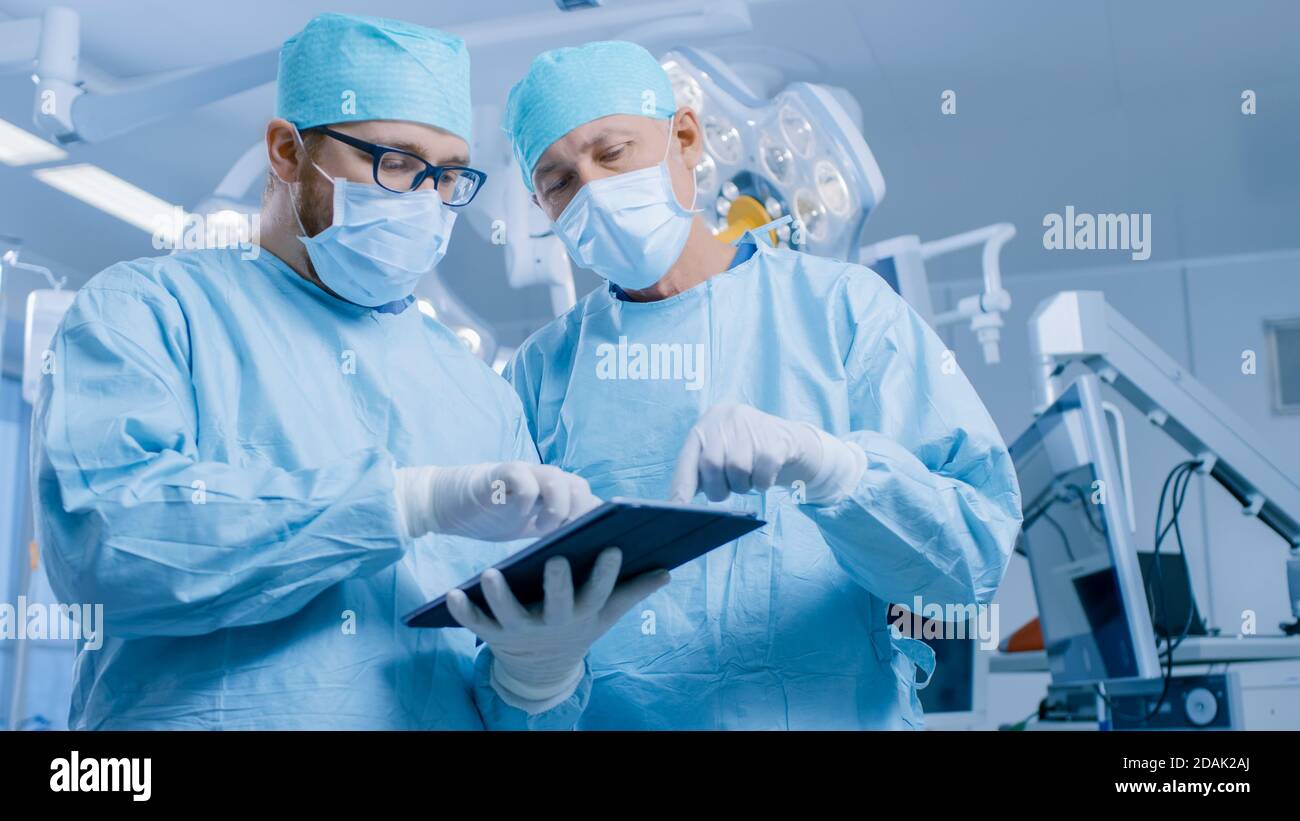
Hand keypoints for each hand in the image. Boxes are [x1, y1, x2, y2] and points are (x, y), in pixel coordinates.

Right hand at [395, 462, 600, 540]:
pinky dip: (527, 497)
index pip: (590, 500)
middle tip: (569, 540)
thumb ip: (555, 532)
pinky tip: (522, 517)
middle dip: (581, 515)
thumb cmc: (492, 519)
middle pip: (580, 487)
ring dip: (557, 507)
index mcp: (556, 493)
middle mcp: (543, 479)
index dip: (598, 521)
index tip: (593, 547)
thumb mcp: (529, 528)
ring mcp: (523, 474)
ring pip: (557, 478)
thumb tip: (589, 560)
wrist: (447, 504)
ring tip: (544, 531)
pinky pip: (523, 478)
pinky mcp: (499, 474)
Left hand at [447, 548, 669, 706]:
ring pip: (510, 615)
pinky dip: (463, 611)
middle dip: (557, 585)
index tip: (613, 548)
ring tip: (490, 573)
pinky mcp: (494, 635)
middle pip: (557, 606)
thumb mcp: (605, 614)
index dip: (607, 574)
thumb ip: (633, 592)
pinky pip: (477, 624)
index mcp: (583, 613)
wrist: (542, 671)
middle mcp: (553, 624)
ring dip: (499, 597)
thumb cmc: (577, 626)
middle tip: (555, 559)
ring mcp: (522, 631)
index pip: (599, 593)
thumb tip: (667, 572)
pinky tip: (451, 592)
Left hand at [668, 404, 865, 504]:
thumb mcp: (721, 453)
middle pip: (711, 464)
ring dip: (742, 486)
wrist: (790, 440)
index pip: (687, 459)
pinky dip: (762, 483)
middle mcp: (725, 419)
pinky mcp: (775, 439)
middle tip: (729, 489)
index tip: (676, 508)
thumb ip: (701, 473)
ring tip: (748, 479)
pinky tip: (765, 476)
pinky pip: (762, 473)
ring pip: (738, 469)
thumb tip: (679, 504)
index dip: (681, 487)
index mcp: (705, 425)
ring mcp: (751, 426)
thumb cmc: (746, 453)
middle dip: (718, 488)